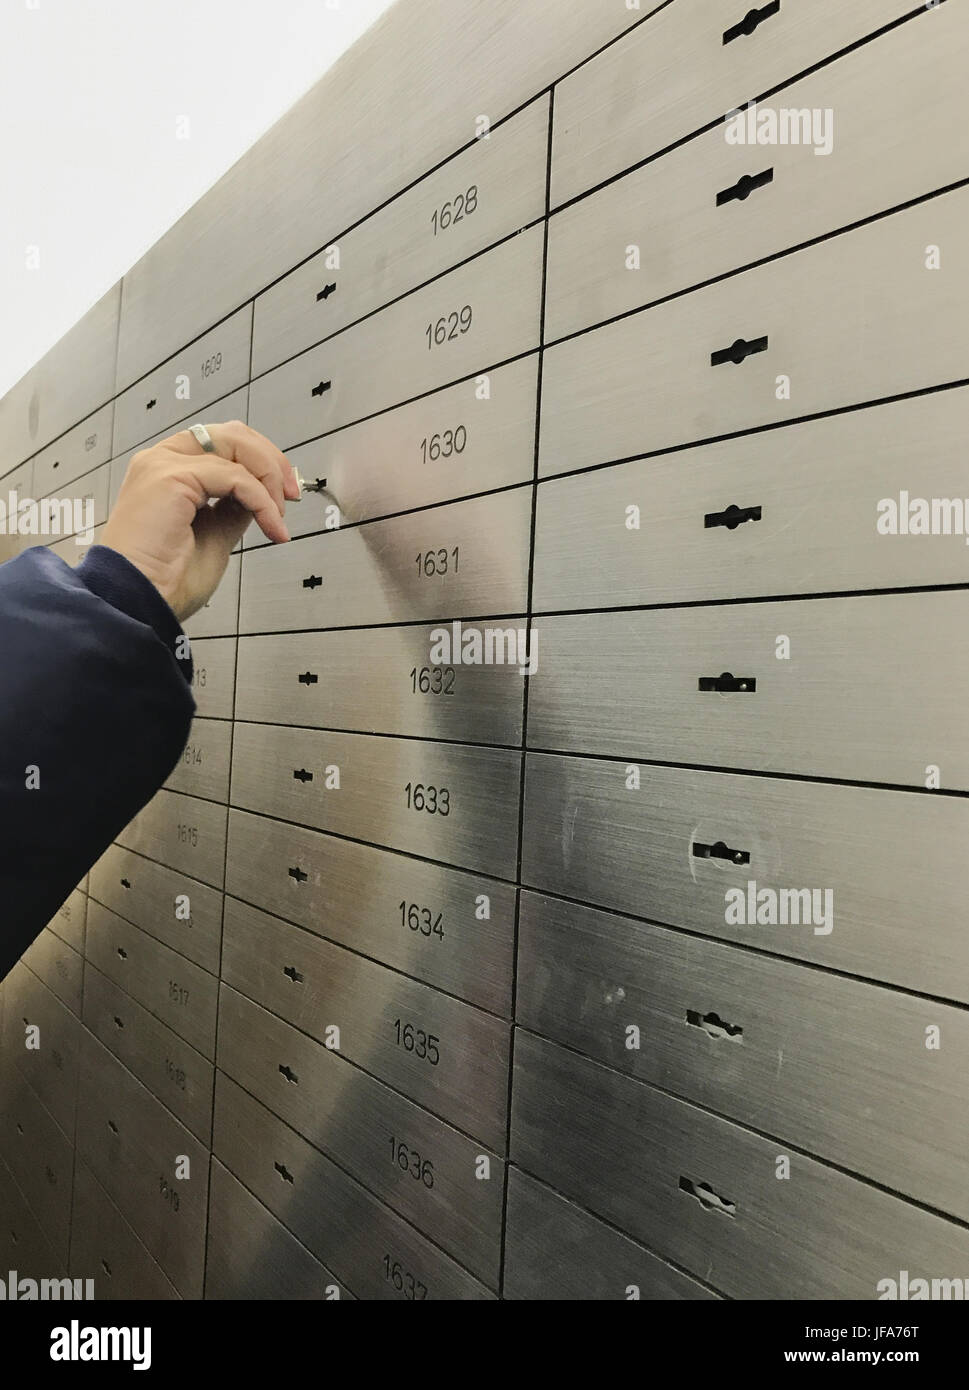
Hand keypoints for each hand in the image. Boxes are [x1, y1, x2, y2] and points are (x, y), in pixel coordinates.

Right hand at [99, 420, 297, 621]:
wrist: (139, 603)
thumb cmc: (165, 581)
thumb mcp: (215, 536)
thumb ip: (233, 510)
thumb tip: (260, 497)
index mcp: (168, 472)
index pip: (222, 443)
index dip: (261, 461)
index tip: (285, 493)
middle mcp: (162, 461)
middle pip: (231, 434)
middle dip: (271, 461)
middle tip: (291, 494)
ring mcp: (163, 464)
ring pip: (236, 446)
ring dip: (269, 481)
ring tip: (277, 518)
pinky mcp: (171, 477)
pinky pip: (235, 477)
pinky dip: (261, 500)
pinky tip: (270, 525)